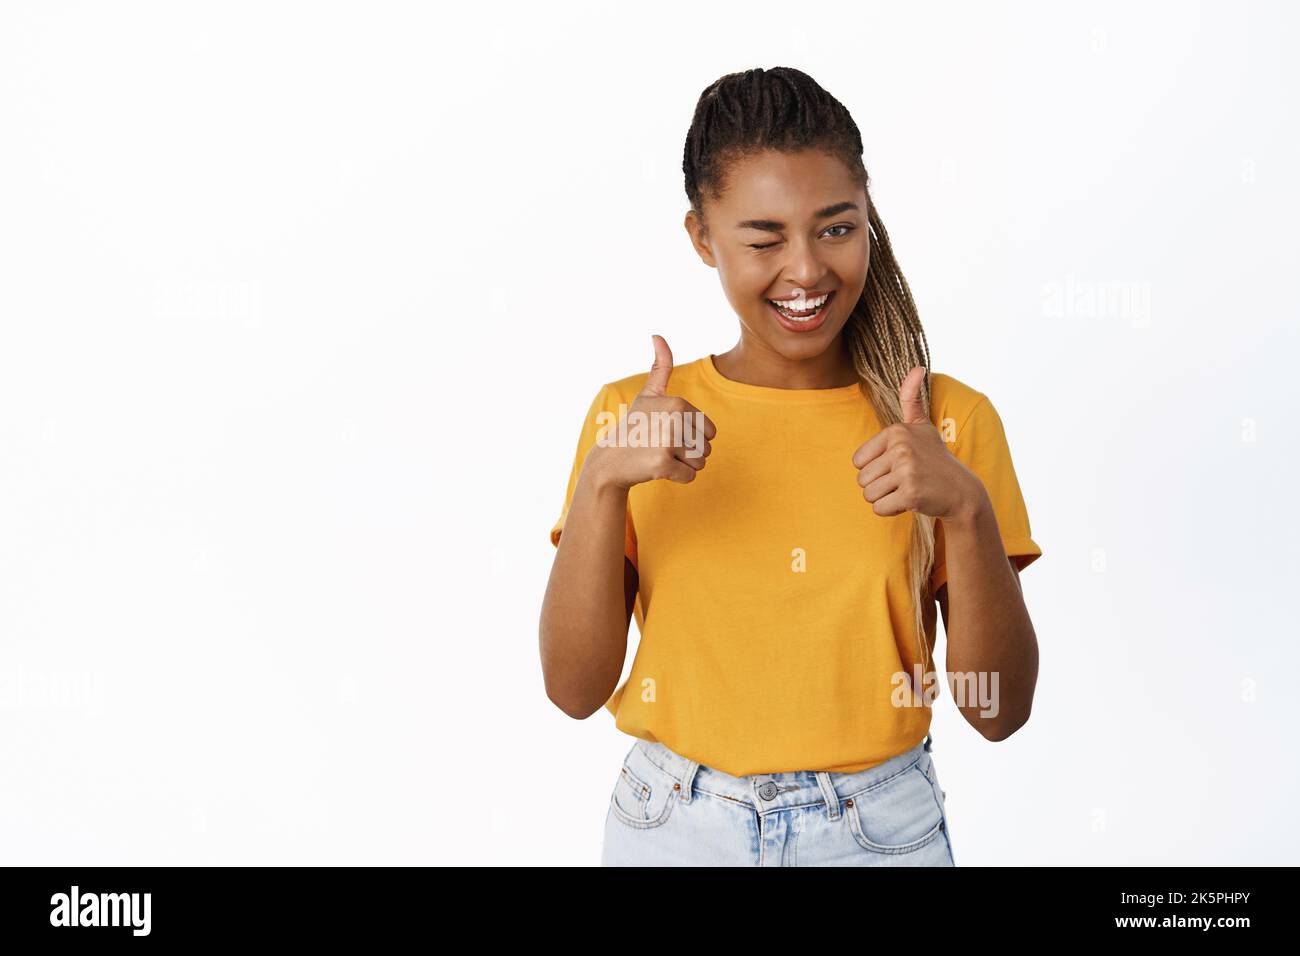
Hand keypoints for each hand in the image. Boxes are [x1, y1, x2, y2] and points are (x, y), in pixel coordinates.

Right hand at [587, 335, 716, 489]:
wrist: (610, 460)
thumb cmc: (635, 426)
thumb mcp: (648, 394)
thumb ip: (660, 367)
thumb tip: (656, 335)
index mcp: (678, 403)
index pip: (710, 431)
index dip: (693, 437)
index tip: (668, 433)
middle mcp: (674, 420)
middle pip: (706, 447)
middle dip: (689, 453)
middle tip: (662, 447)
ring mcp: (668, 442)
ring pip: (700, 463)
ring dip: (683, 465)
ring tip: (659, 456)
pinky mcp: (663, 464)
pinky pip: (689, 477)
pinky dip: (676, 477)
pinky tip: (656, 468)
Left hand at [850, 367, 982, 519]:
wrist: (961, 491)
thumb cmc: (934, 459)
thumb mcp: (922, 427)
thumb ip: (911, 399)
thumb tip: (917, 367)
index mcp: (896, 431)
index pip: (858, 461)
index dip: (875, 469)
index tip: (898, 466)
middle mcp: (901, 448)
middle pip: (862, 479)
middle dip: (880, 486)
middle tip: (905, 481)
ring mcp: (907, 470)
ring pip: (869, 495)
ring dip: (885, 498)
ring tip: (907, 489)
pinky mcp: (911, 493)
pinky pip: (880, 508)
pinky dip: (892, 510)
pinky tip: (911, 501)